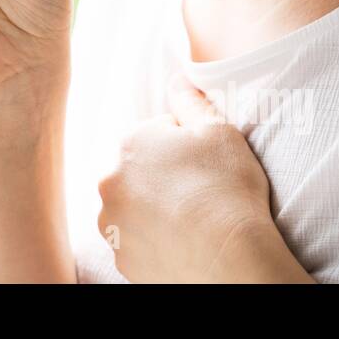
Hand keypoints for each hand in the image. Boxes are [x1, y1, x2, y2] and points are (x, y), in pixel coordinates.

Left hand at [97, 74, 313, 282]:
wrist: (229, 260)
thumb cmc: (226, 189)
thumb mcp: (217, 130)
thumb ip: (190, 100)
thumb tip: (176, 78)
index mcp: (130, 143)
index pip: (157, 135)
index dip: (186, 148)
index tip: (204, 166)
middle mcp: (109, 181)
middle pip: (140, 170)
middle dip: (163, 176)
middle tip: (199, 193)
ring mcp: (111, 223)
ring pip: (132, 206)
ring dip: (153, 208)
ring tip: (189, 220)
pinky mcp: (120, 257)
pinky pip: (135, 241)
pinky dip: (153, 241)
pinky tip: (180, 242)